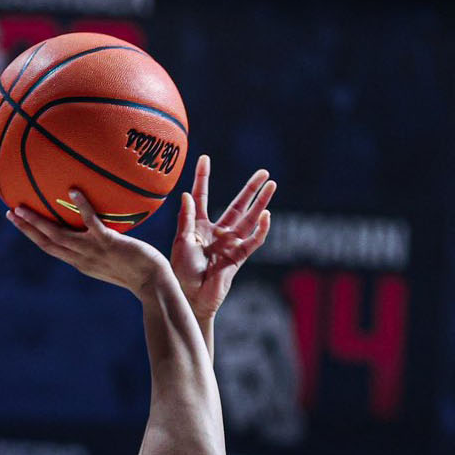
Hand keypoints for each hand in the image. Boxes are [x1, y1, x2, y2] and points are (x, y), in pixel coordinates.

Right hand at [8, 190, 171, 293]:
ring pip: (59, 235)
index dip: (33, 236)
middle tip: (10, 213)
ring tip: (23, 207)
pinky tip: (73, 190)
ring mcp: (93, 250)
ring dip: (39, 221)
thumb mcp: (113, 258)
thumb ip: (102, 244)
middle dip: (26, 229)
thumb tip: (99, 228)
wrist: (153, 283)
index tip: (19, 223)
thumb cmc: (138, 270)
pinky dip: (81, 207)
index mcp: (80, 262)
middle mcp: (82, 258)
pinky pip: (91, 222)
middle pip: (46, 242)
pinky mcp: (109, 242)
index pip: (51, 248)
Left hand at [172, 156, 275, 321]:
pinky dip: (260, 230)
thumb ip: (186, 218)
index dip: (203, 178)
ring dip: (261, 203)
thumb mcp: (181, 242)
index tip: (205, 158)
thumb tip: (187, 194)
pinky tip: (266, 215)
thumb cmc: (181, 272)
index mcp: (198, 226)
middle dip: (250, 189)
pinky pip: (253, 241)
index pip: (202, 196)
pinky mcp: (239, 257)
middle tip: (263, 172)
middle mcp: (217, 232)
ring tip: (273, 185)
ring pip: (249, 219)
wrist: (190, 297)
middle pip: (237, 206)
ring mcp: (230, 244)